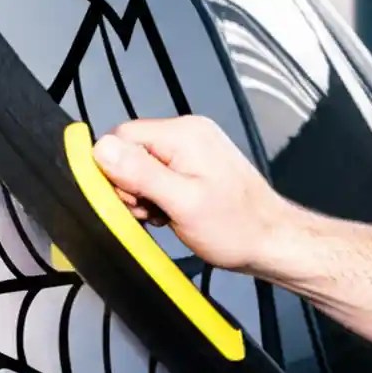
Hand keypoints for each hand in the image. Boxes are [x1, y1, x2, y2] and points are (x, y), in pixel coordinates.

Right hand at [92, 115, 296, 275]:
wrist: (270, 240)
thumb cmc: (235, 226)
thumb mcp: (181, 202)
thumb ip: (140, 173)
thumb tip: (101, 149)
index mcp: (183, 134)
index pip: (121, 137)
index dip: (116, 171)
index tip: (136, 199)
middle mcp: (187, 132)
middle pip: (129, 151)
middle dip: (130, 185)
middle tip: (153, 210)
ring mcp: (192, 147)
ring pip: (140, 165)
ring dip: (143, 194)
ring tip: (166, 213)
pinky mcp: (194, 163)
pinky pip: (156, 173)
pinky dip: (156, 196)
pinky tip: (172, 211)